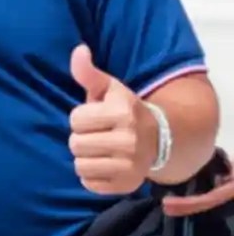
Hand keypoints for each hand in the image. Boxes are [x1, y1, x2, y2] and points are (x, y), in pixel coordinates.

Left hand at [69, 44, 158, 194]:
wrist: (160, 139)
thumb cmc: (125, 110)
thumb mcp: (110, 88)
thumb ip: (89, 72)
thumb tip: (79, 50)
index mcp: (123, 113)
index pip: (75, 120)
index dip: (81, 117)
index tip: (97, 116)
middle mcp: (129, 141)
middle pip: (75, 144)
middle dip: (81, 138)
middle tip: (98, 134)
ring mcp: (130, 166)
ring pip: (80, 165)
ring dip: (85, 158)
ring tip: (100, 150)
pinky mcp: (127, 185)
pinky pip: (90, 184)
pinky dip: (92, 176)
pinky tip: (105, 165)